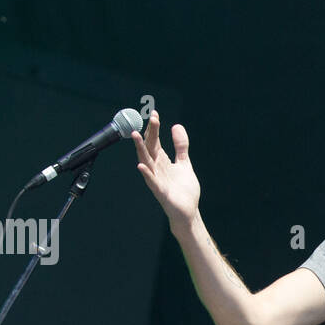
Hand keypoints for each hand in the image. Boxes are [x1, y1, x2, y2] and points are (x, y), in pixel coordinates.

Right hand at [132, 110, 200, 226]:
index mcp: (162, 161)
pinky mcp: (161, 192)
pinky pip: (151, 182)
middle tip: (152, 118)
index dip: (154, 128)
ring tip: (136, 135)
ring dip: (140, 149)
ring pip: (146, 161)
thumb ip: (180, 146)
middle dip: (149, 133)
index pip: (155, 141)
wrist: (188, 211)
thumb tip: (176, 126)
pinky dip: (146, 174)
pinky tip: (141, 166)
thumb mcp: (184, 163)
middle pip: (150, 147)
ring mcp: (157, 180)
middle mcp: (156, 168)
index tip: (155, 114)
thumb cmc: (183, 189)